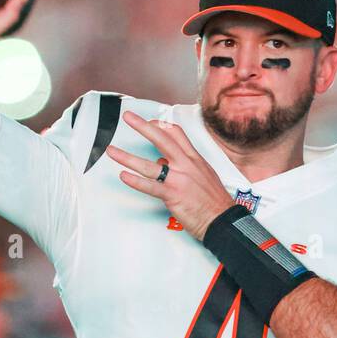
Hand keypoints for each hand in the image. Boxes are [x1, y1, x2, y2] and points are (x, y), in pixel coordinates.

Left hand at [106, 111, 233, 240]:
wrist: (223, 220)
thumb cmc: (214, 202)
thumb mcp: (203, 177)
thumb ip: (184, 168)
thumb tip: (164, 164)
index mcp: (194, 159)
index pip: (177, 134)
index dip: (161, 126)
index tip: (150, 121)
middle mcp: (186, 165)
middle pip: (161, 139)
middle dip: (142, 126)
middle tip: (128, 117)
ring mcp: (179, 179)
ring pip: (149, 165)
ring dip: (127, 157)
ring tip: (113, 151)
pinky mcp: (173, 195)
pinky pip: (150, 186)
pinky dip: (135, 181)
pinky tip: (124, 176)